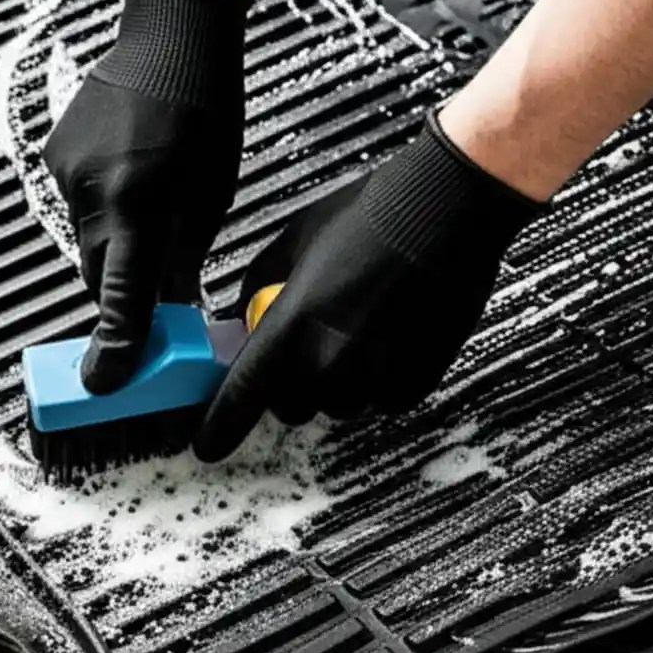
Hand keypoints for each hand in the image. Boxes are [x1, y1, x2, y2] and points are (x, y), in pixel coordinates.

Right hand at [43, 0, 249, 392]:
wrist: (170, 42)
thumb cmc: (206, 113)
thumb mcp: (210, 198)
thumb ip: (183, 258)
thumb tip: (169, 310)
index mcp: (141, 205)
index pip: (122, 296)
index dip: (115, 345)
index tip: (104, 382)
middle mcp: (94, 194)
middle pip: (98, 278)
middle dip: (122, 295)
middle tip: (150, 293)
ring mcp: (67, 176)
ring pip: (87, 244)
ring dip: (115, 249)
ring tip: (149, 210)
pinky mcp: (54, 160)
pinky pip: (77, 208)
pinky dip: (102, 212)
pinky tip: (128, 181)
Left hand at [193, 112, 547, 461]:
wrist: (444, 209)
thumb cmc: (369, 214)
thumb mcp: (293, 241)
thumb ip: (260, 287)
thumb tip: (246, 319)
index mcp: (291, 325)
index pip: (241, 396)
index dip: (219, 426)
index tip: (208, 443)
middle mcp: (330, 360)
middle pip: (292, 407)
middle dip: (291, 385)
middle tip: (307, 347)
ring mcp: (375, 375)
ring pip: (340, 405)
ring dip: (339, 382)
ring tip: (358, 331)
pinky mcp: (415, 380)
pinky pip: (383, 399)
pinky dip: (381, 379)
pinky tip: (391, 334)